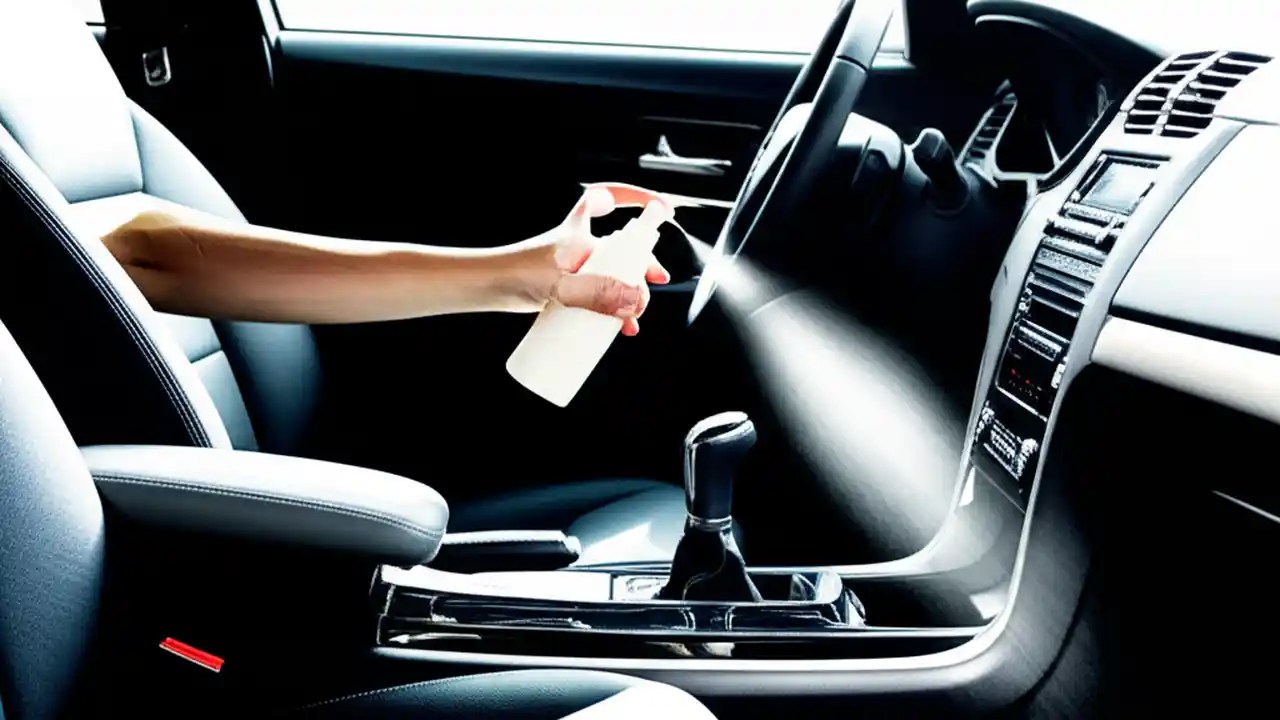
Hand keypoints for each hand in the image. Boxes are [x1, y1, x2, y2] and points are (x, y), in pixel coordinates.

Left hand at [521, 184, 671, 335]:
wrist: (486, 289)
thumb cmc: (515, 275)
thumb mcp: (562, 284)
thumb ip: (598, 293)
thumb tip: (635, 301)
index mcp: (578, 232)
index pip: (609, 197)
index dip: (636, 196)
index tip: (660, 207)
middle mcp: (579, 246)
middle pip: (621, 248)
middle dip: (642, 263)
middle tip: (655, 280)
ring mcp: (574, 268)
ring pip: (613, 276)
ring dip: (629, 294)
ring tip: (635, 316)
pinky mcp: (568, 289)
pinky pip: (599, 297)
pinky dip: (611, 312)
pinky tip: (617, 329)